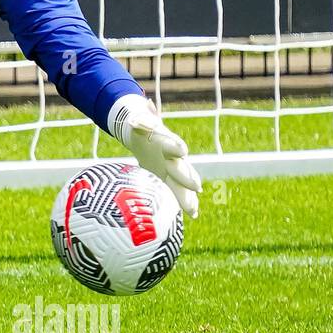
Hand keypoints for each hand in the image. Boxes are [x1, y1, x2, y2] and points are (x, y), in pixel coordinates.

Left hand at [109, 94, 202, 217]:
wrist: (147, 140)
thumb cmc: (143, 131)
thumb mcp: (141, 124)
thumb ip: (142, 121)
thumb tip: (136, 117)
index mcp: (167, 143)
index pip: (173, 145)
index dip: (177, 147)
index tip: (182, 150)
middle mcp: (175, 159)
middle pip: (183, 168)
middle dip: (188, 178)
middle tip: (196, 187)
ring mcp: (175, 171)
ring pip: (184, 185)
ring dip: (189, 196)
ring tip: (193, 210)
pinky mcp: (171, 181)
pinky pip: (180, 193)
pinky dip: (187, 203)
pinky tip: (193, 215)